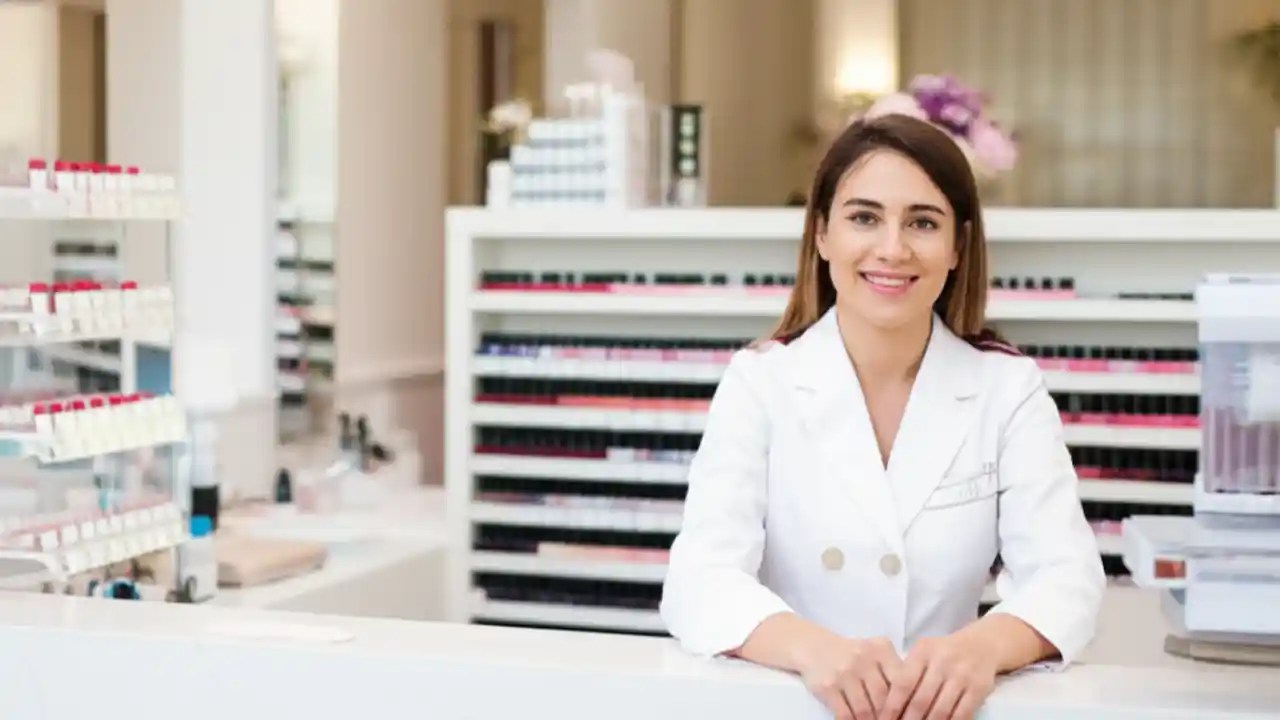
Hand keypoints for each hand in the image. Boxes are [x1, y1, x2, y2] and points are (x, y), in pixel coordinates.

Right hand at [797, 636, 902, 719]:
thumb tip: (911, 703)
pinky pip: (844, 713)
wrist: (814, 647)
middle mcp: (863, 657)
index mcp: (881, 648)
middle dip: (889, 717)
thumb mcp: (875, 653)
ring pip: (864, 709)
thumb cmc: (852, 655)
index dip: (906, 703)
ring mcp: (844, 672)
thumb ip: (893, 671)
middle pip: (883, 697)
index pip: (901, 680)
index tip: (908, 716)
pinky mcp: (827, 686)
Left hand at [879, 632, 996, 719]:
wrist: (981, 645)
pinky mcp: (979, 688)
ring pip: (941, 710)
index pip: (903, 683)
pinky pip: (962, 714)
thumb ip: (908, 673)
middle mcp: (942, 661)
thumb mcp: (924, 653)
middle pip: (921, 700)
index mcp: (923, 651)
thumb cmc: (944, 653)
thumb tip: (888, 706)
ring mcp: (962, 675)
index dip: (892, 706)